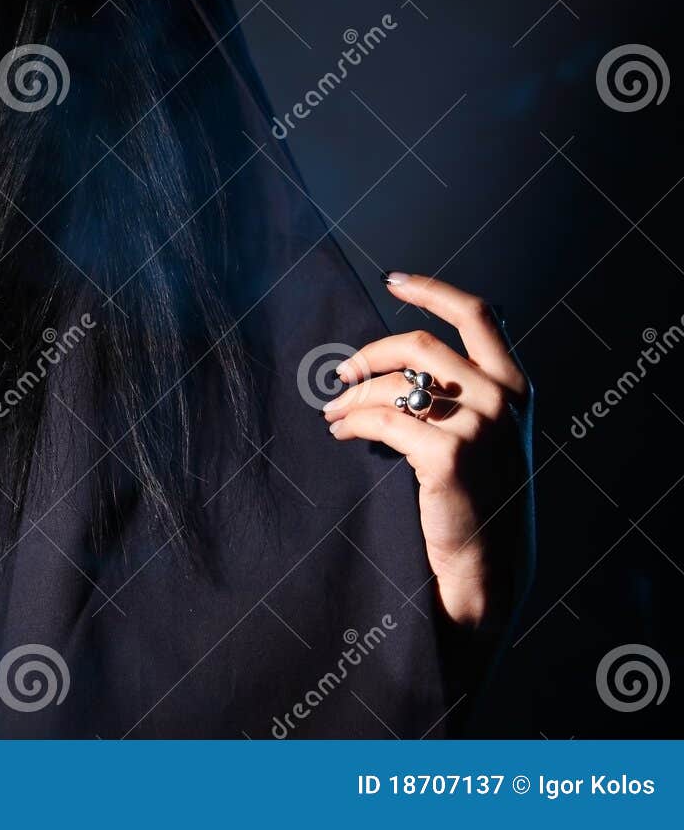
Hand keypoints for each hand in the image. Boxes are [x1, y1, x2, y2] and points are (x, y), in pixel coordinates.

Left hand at [323, 273, 530, 629]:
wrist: (486, 568)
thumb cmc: (477, 501)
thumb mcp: (486, 437)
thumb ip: (464, 393)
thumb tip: (397, 358)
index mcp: (516, 386)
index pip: (477, 314)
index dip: (432, 289)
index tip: (394, 280)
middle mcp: (504, 398)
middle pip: (419, 343)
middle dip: (368, 354)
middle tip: (338, 375)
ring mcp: (479, 425)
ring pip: (393, 383)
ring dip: (352, 395)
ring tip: (333, 413)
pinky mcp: (448, 454)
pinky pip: (382, 420)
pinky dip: (353, 423)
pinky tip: (342, 434)